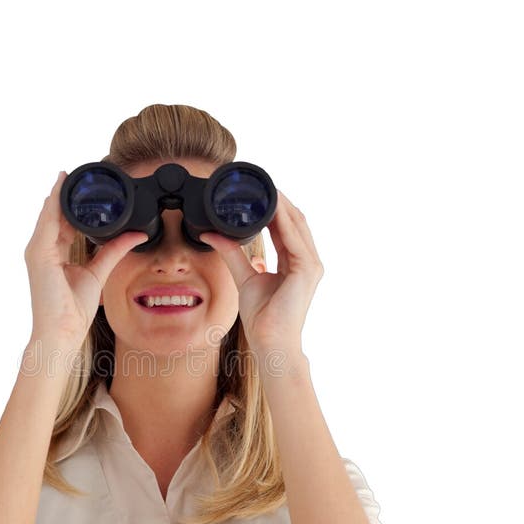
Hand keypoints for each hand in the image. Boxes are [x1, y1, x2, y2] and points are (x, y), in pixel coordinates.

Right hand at [24, 172, 147, 347]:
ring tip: (67, 175)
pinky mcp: (38, 255)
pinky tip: (59, 191)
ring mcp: (37, 252)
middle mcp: (42, 249)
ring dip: (57, 194)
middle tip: (76, 174)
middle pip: (53, 215)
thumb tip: (135, 234)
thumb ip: (113, 251)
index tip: (85, 188)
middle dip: (63, 195)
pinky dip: (53, 206)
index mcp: (53, 253)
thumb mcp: (98, 272)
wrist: (61, 331)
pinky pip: (46, 223)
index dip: (71, 205)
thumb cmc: (73, 310)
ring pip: (47, 215)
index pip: (61, 222)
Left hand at [199, 189, 323, 350]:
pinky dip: (283, 219)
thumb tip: (213, 235)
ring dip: (282, 204)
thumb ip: (232, 254)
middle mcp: (307, 261)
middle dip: (280, 201)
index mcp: (296, 262)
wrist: (270, 341)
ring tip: (266, 187)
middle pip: (295, 221)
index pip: (287, 228)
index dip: (275, 208)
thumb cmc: (263, 317)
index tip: (259, 192)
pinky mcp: (307, 269)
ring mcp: (310, 265)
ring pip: (297, 224)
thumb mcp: (244, 277)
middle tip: (262, 182)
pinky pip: (294, 237)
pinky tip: (272, 206)